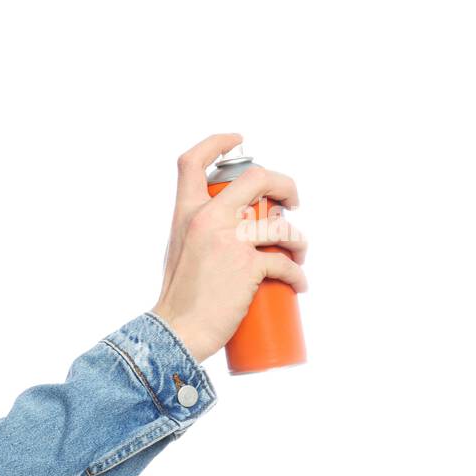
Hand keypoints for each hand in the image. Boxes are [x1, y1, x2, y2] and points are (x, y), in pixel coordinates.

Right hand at [150, 133, 308, 362]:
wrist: (175, 333)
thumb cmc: (178, 300)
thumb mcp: (179, 252)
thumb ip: (200, 234)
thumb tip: (238, 231)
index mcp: (184, 213)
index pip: (192, 162)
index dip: (217, 143)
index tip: (240, 142)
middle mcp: (206, 219)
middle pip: (256, 178)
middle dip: (284, 184)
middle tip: (292, 202)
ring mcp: (228, 240)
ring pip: (280, 224)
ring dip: (299, 239)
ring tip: (299, 255)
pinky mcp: (247, 266)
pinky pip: (285, 262)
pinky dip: (298, 274)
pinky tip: (300, 284)